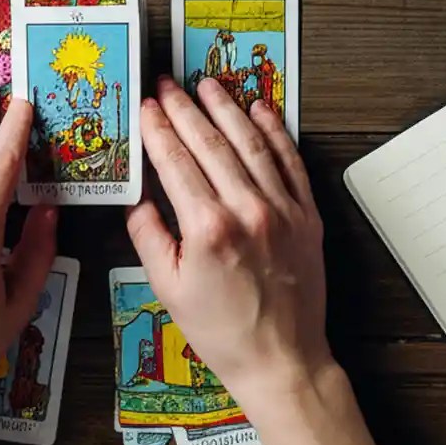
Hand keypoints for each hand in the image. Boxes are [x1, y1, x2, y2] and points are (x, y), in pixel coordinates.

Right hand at [125, 77, 329, 405]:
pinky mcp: (306, 216)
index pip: (176, 162)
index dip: (158, 129)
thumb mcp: (168, 289)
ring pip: (251, 143)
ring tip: (208, 85)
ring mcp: (282, 210)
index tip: (147, 107)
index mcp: (208, 228)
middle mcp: (248, 210)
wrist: (281, 359)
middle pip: (211, 143)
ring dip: (227, 109)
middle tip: (169, 85)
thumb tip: (139, 200)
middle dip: (185, 109)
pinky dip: (274, 132)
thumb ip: (149, 237)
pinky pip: (290, 162)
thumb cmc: (223, 333)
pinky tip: (260, 111)